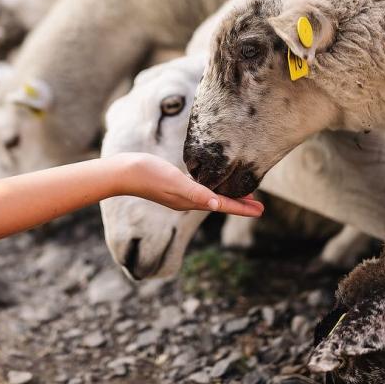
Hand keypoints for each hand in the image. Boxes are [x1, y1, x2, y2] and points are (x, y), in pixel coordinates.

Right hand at [112, 153, 264, 216]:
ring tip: (241, 194)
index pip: (222, 206)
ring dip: (226, 197)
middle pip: (219, 203)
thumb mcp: (174, 181)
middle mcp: (187, 200)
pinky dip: (211, 188)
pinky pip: (199, 189)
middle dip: (238, 204)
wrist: (123, 172)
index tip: (261, 210)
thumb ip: (195, 192)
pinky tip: (211, 182)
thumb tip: (216, 203)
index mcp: (190, 200)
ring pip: (210, 197)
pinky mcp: (173, 184)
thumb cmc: (148, 174)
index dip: (242, 208)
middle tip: (258, 204)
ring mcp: (179, 193)